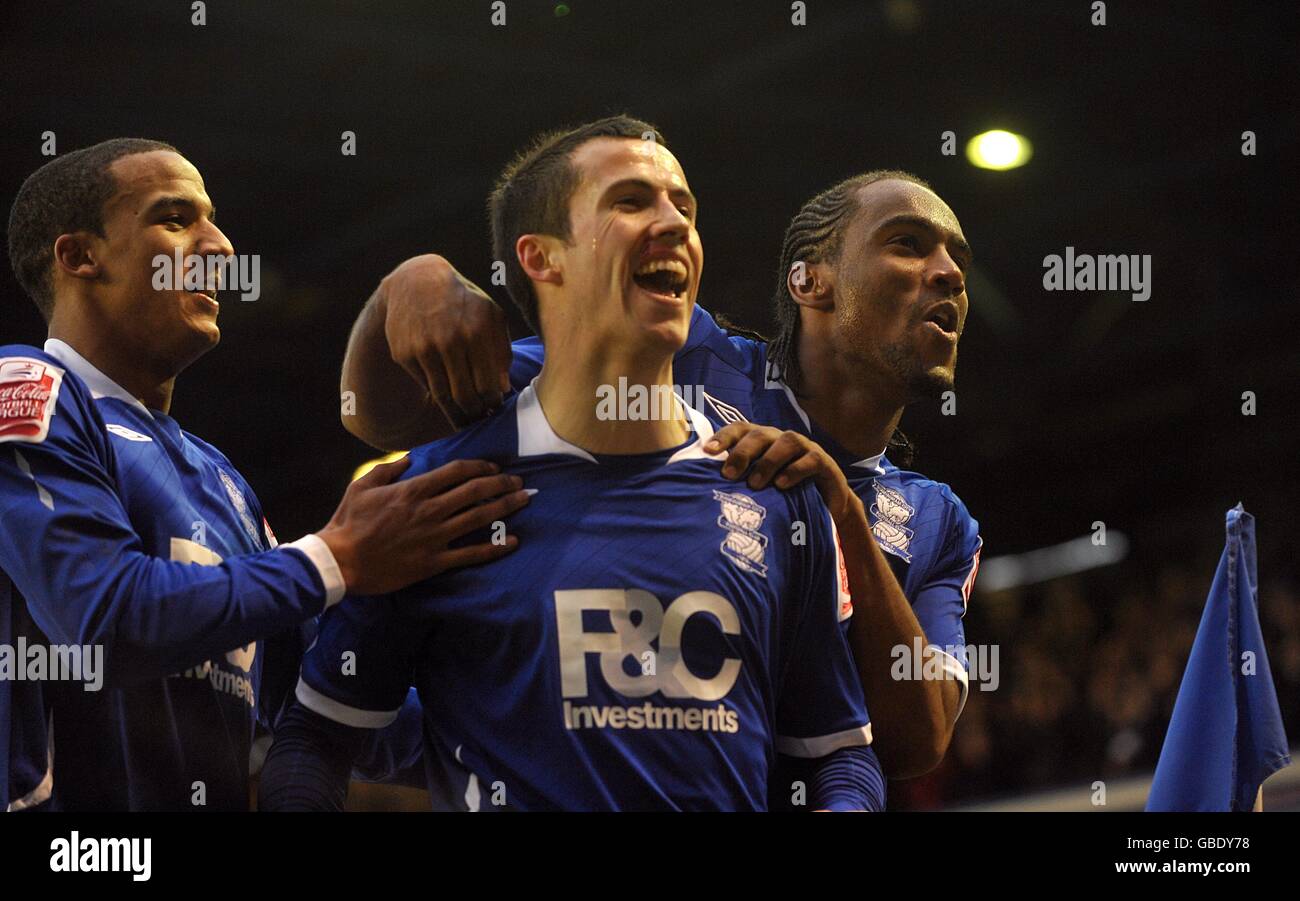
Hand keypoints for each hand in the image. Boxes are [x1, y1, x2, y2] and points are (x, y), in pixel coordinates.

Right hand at [317, 456, 529, 594]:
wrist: (341, 561)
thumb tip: (409, 459)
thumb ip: (389, 469)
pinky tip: (513, 541)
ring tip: (524, 500)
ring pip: (479, 518)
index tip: (494, 468)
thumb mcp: (363, 485)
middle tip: (519, 482)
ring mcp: (435, 537)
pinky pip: (472, 554)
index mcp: (414, 490)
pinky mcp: (435, 562)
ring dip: (505, 507)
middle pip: (476, 491)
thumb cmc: (349, 522)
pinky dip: (495, 547)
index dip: (481, 466)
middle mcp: (430, 510)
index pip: (458, 472)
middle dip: (502, 484)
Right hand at [380, 254, 511, 427]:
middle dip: (475, 414)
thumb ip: (502, 350)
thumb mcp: (491, 316)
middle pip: (465, 396)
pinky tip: (447, 398)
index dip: (492, 403)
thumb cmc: (464, 302)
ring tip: (466, 419)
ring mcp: (424, 348)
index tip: (495, 410)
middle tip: (480, 419)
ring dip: (456, 413)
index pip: (487, 384)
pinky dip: (437, 395)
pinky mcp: (404, 354)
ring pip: (443, 396)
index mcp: (477, 331)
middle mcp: (449, 340)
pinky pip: (426, 385)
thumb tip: (503, 388)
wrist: (417, 283)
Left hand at [704, 423, 863, 525]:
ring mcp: (805, 448)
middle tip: (729, 475)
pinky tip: (782, 485)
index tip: (708, 452)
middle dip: (742, 452)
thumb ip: (737, 483)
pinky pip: (810, 460)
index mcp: (762, 441)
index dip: (724, 437)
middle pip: (760, 435)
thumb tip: (700, 489)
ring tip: (754, 484)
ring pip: (786, 442)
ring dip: (768, 462)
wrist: (825, 507)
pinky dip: (795, 470)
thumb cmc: (784, 495)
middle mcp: (781, 440)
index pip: (740, 429)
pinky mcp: (824, 462)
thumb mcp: (759, 488)